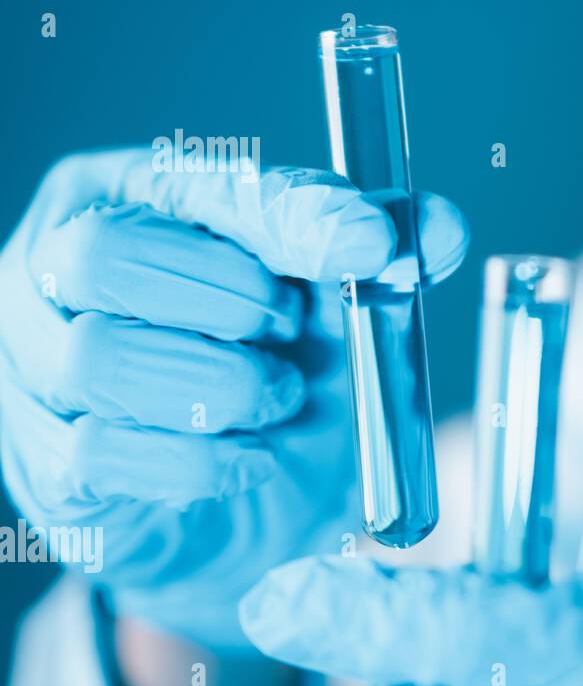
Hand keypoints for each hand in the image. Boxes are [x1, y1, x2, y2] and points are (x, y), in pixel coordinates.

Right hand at [0, 148, 467, 649]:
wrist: (257, 500)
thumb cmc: (284, 365)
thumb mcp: (340, 296)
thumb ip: (384, 251)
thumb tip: (438, 230)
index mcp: (133, 196)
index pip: (197, 185)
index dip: (287, 215)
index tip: (370, 244)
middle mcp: (57, 267)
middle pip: (105, 255)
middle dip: (227, 301)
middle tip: (291, 334)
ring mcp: (36, 366)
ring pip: (96, 357)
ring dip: (219, 386)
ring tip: (277, 399)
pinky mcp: (48, 461)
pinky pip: (100, 453)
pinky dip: (197, 463)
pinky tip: (250, 460)